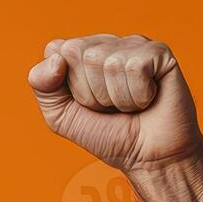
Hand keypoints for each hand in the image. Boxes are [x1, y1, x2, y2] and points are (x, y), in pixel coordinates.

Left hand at [27, 34, 202, 170]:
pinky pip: (135, 67)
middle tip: (109, 107)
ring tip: (129, 106)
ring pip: (107, 63)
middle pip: (78, 53)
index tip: (86, 103)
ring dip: (116, 98)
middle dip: (90, 92)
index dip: (67, 86)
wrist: (148, 159)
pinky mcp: (159, 52)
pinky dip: (139, 95)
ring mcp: (134, 44)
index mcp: (82, 53)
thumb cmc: (108, 136)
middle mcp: (107, 43)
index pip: (56, 50)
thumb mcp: (61, 117)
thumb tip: (56, 59)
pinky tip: (148, 99)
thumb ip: (43, 86)